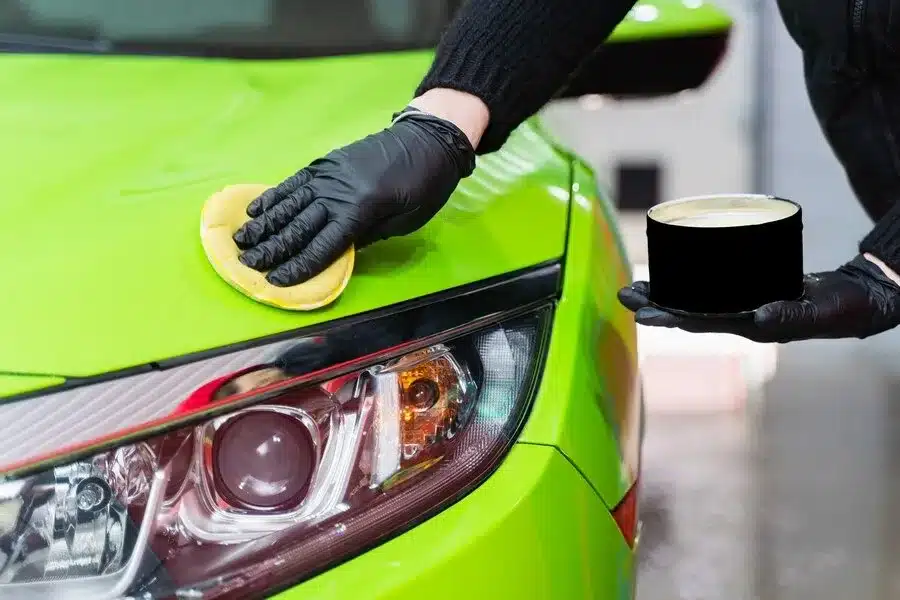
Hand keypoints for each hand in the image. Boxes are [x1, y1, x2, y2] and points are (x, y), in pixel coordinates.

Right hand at [233, 107, 475, 285]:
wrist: (428, 139)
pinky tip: (256, 209)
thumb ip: (368, 236)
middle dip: (271, 248)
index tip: (276, 281)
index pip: (322, 245)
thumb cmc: (425, 185)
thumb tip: (336, 253)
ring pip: (289, 204)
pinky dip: (273, 196)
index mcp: (361, 209)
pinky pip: (294, 182)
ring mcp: (328, 174)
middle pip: (298, 226)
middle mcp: (337, 191)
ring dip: (263, 224)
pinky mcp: (325, 163)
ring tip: (241, 240)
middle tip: (246, 263)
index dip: (298, 265)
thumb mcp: (406, 220)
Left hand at [617, 255, 899, 342]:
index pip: (702, 321)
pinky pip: (712, 291)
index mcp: (755, 326)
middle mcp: (745, 320)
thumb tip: (757, 316)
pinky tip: (676, 275)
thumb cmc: (846, 308)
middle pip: (690, 313)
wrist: (864, 298)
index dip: (670, 315)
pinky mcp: (752, 292)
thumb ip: (791, 314)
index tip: (642, 311)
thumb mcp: (822, 310)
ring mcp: (746, 308)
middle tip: (624, 294)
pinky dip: (690, 283)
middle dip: (656, 304)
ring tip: (638, 286)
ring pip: (697, 302)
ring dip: (667, 294)